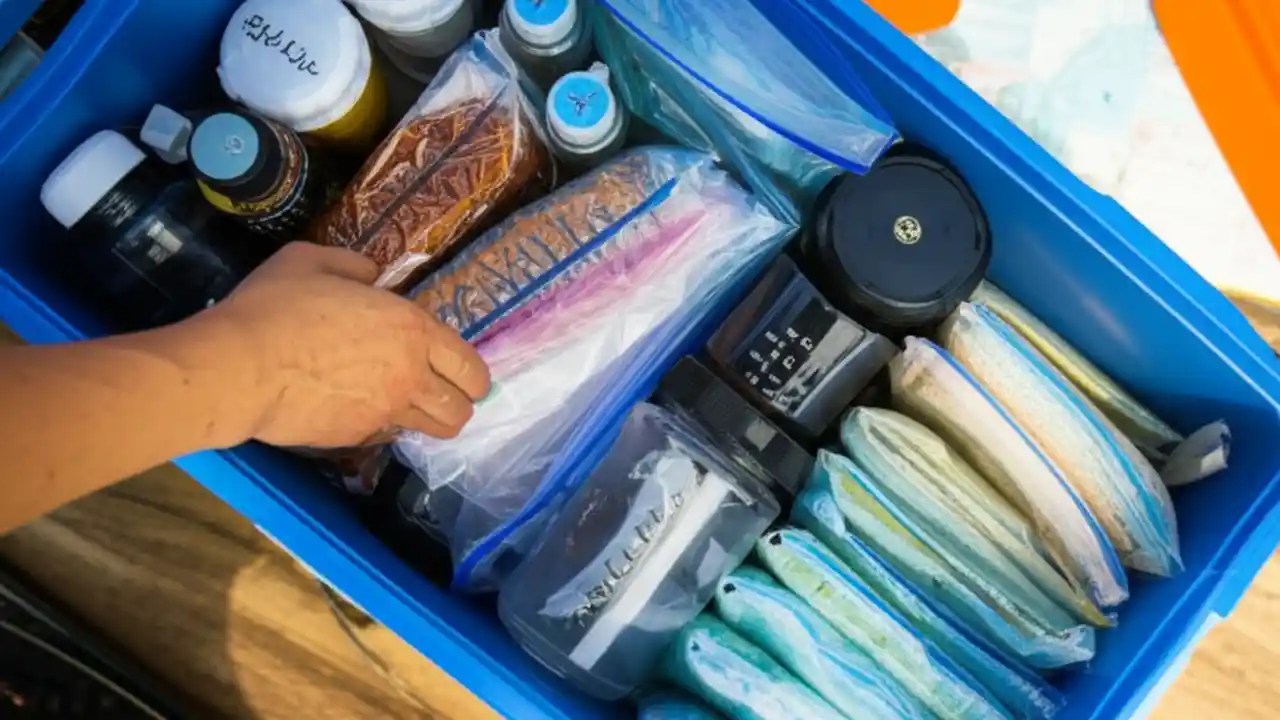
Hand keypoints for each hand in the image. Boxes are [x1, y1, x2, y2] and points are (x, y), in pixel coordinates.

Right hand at [199, 242, 488, 447]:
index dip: (475, 376)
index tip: (468, 377)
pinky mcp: (355, 437)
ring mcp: (384, 412)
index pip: (470, 367)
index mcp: (411, 329)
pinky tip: (365, 411)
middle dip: (459, 404)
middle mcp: (409, 376)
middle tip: (442, 394)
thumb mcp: (311, 261)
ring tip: (413, 408)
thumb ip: (353, 266)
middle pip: (461, 409)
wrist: (238, 367)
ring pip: (433, 431)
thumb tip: (371, 274)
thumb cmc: (275, 307)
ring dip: (430, 421)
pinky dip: (386, 427)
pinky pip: (387, 436)